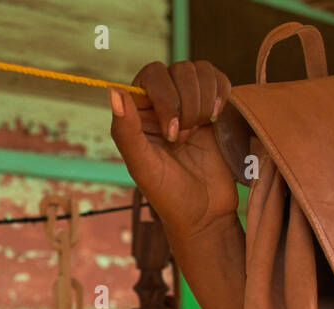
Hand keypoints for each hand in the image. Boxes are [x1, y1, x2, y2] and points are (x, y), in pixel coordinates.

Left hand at [108, 61, 240, 237]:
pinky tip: (214, 122)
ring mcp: (188, 103)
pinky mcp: (214, 107)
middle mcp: (162, 103)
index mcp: (138, 114)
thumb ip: (126, 131)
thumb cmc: (169, 195)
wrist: (206, 214)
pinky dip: (220, 95)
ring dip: (202, 102)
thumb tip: (113, 91)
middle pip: (178, 70)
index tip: (172, 133)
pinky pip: (218, 78)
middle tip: (183, 140)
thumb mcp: (143, 167)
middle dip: (186, 104)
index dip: (165, 96)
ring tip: (197, 134)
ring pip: (199, 71)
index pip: (150, 75)